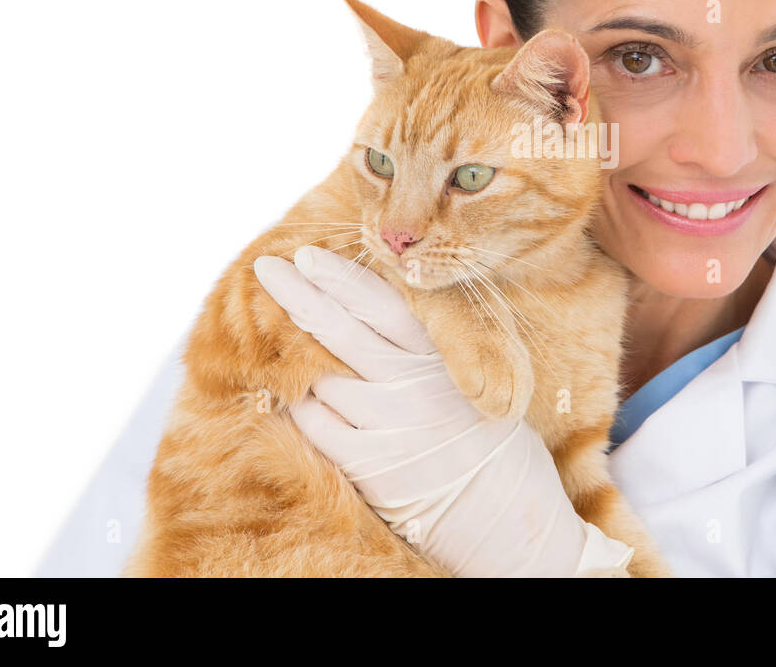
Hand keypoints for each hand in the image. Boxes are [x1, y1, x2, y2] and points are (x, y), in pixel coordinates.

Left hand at [252, 244, 634, 576]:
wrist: (507, 520)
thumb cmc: (492, 445)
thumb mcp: (476, 384)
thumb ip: (429, 352)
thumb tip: (380, 314)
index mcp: (442, 362)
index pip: (383, 306)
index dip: (343, 278)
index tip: (309, 256)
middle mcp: (412, 388)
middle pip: (341, 330)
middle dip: (300, 294)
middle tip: (269, 268)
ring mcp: (387, 427)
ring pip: (319, 376)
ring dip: (295, 355)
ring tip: (282, 339)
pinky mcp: (368, 467)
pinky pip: (314, 425)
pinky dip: (301, 406)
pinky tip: (297, 396)